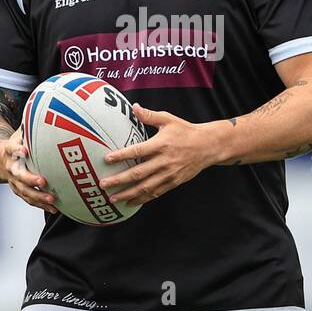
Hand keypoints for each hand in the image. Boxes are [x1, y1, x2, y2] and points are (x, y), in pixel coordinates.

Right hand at [0, 127, 58, 214]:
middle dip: (31, 179)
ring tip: (53, 200)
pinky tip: (54, 208)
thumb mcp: (18, 133)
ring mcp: (13, 181)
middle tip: (43, 181)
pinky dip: (41, 204)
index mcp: (9, 151)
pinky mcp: (18, 190)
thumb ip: (29, 127)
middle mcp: (10, 167)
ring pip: (24, 191)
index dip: (17, 150)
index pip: (11, 149)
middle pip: (19, 175)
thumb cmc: (15, 143)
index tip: (24, 150)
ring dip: (38, 196)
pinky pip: (29, 199)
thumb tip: (47, 113)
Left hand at [99, 104, 220, 204]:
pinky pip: (156, 193)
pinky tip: (130, 203)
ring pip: (145, 187)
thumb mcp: (168, 119)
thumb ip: (149, 115)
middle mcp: (164, 161)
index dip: (122, 155)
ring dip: (128, 194)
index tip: (107, 159)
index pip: (138, 151)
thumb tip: (133, 107)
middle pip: (138, 173)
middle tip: (103, 184)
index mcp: (161, 144)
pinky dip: (142, 199)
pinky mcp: (174, 182)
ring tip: (113, 198)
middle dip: (119, 180)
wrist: (208, 146)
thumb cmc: (186, 131)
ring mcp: (169, 174)